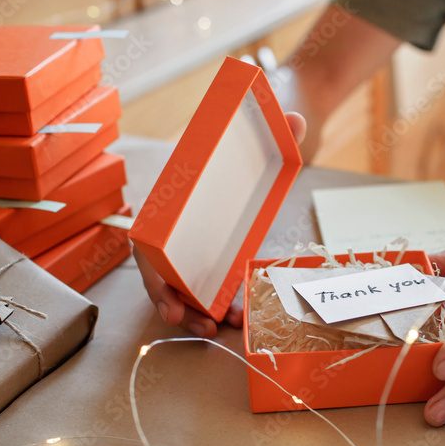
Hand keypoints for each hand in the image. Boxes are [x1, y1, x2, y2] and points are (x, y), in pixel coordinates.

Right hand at [135, 112, 306, 334]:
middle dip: (177, 305)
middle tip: (203, 327)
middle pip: (163, 275)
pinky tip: (234, 316)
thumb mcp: (257, 140)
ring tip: (221, 327)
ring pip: (182, 285)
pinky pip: (202, 284)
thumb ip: (276, 131)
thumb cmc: (240, 147)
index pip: (148, 245)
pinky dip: (214, 302)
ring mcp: (190, 243)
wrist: (248, 146)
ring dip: (197, 311)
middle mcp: (174, 228)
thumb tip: (296, 118)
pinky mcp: (209, 253)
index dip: (155, 277)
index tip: (170, 302)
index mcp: (171, 203)